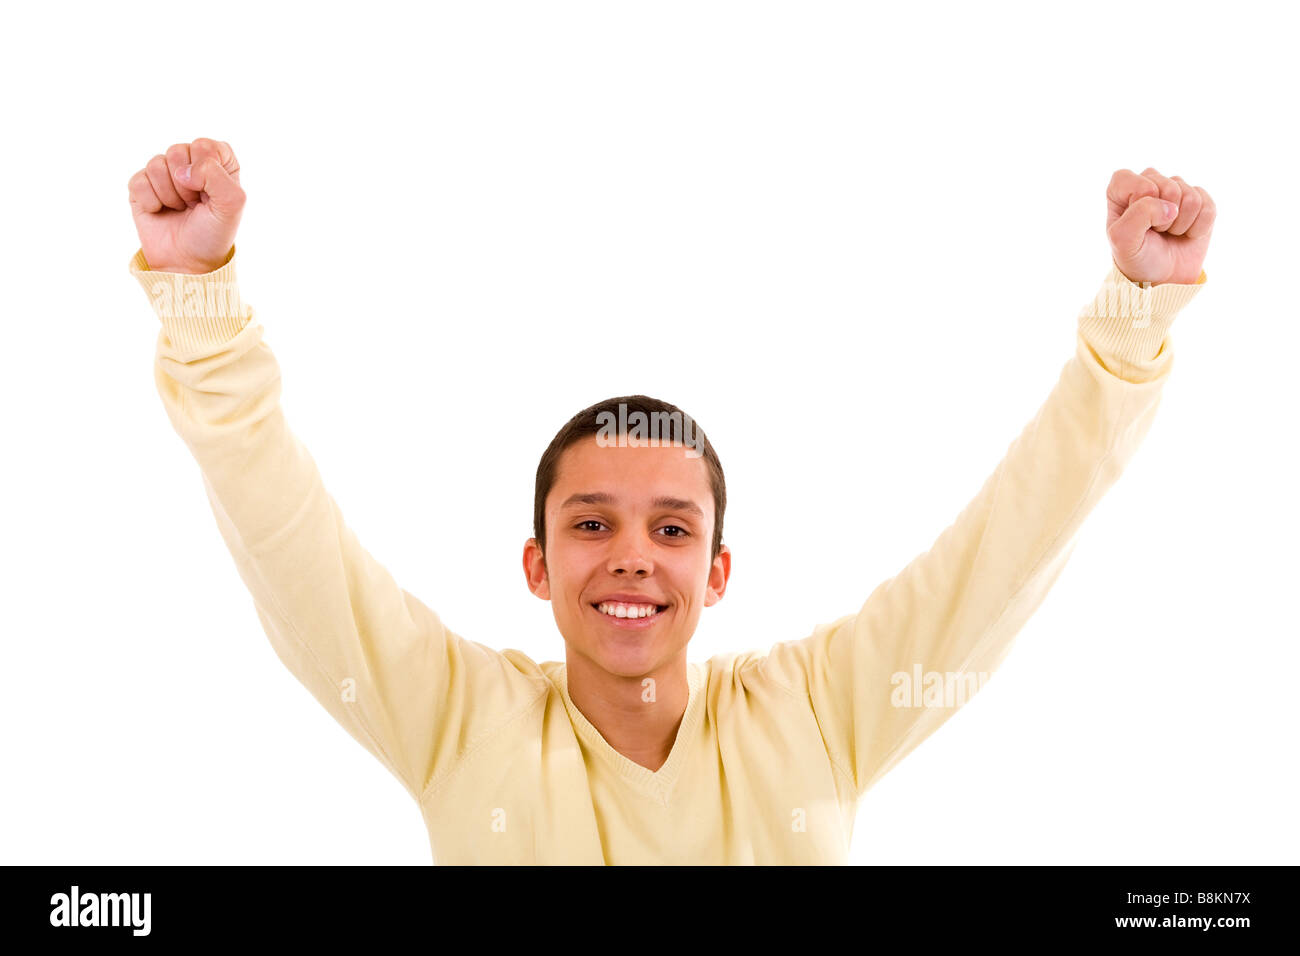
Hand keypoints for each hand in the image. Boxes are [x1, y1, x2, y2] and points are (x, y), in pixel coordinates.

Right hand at [127, 138, 244, 273]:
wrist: (186, 261)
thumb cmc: (212, 233)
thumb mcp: (232, 205)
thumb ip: (217, 176)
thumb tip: (182, 170)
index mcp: (218, 162)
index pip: (205, 145)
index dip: (205, 170)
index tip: (210, 194)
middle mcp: (190, 163)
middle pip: (177, 151)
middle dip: (186, 185)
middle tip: (194, 204)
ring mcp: (164, 173)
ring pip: (156, 164)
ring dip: (170, 195)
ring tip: (179, 209)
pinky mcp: (141, 186)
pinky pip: (139, 181)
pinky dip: (151, 202)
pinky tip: (160, 212)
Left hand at [1106, 167, 1214, 284]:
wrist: (1165, 277)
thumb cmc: (1138, 257)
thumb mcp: (1123, 241)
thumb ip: (1138, 215)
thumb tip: (1170, 207)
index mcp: (1121, 191)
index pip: (1126, 177)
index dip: (1138, 201)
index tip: (1139, 222)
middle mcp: (1149, 184)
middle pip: (1168, 186)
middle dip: (1164, 217)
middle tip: (1157, 232)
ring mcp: (1177, 190)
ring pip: (1190, 196)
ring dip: (1181, 223)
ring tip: (1170, 233)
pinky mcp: (1201, 200)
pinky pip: (1208, 207)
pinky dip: (1199, 227)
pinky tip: (1187, 233)